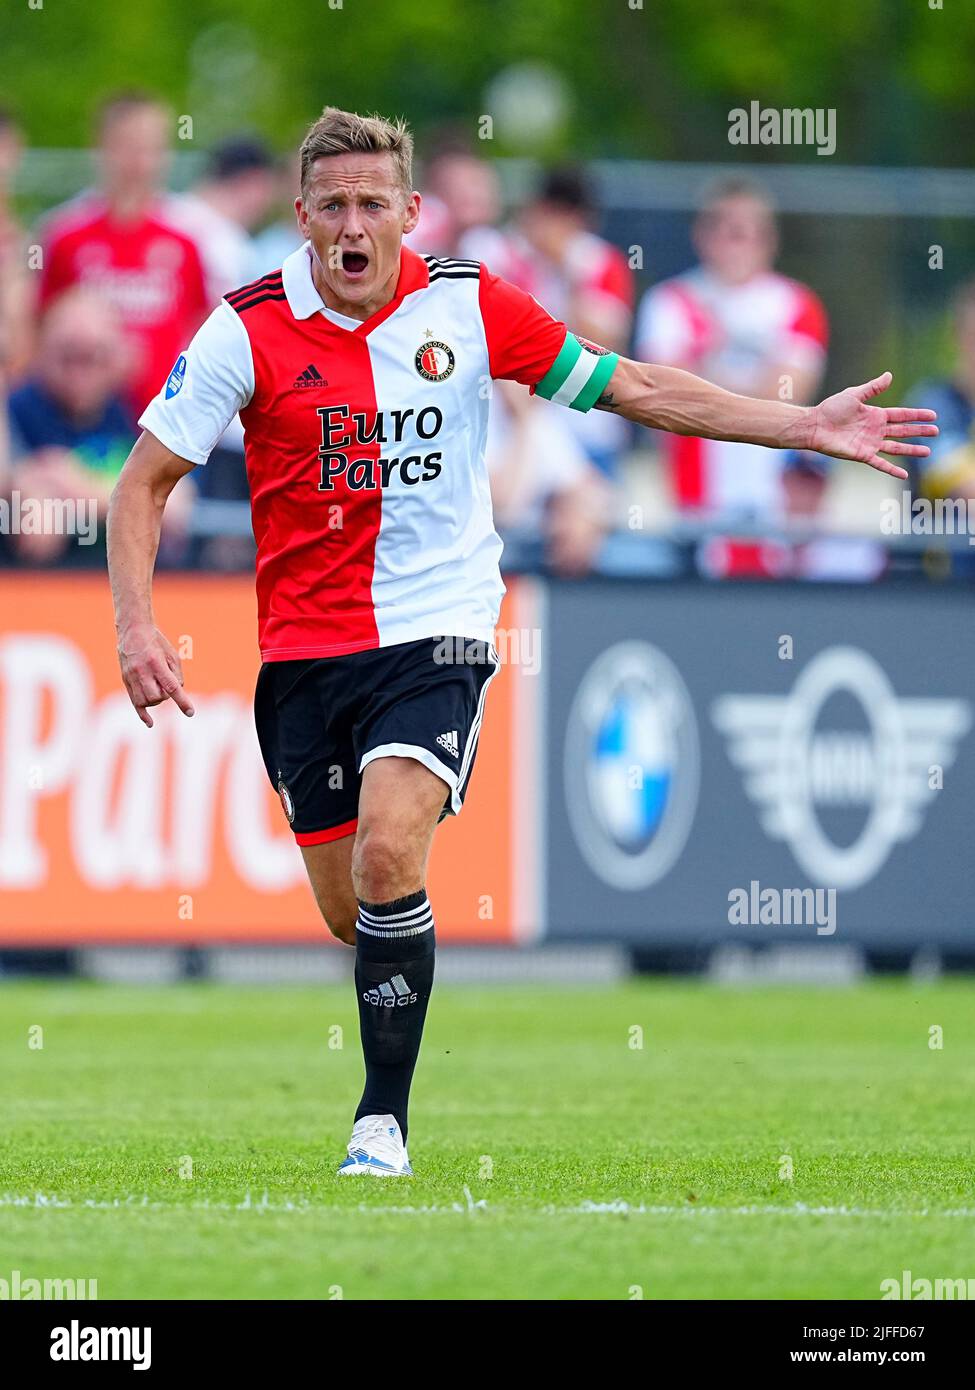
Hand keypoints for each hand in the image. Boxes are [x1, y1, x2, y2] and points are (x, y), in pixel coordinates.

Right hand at [117, 622, 194, 727]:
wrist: (133, 632)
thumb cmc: (157, 643)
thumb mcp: (173, 655)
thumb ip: (177, 676)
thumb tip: (177, 692)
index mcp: (156, 663)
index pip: (171, 687)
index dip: (181, 701)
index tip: (190, 712)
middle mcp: (142, 672)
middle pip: (157, 697)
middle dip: (165, 695)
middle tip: (165, 684)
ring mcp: (132, 677)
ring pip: (146, 701)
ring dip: (155, 700)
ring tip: (156, 687)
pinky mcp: (126, 681)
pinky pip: (133, 702)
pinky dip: (142, 714)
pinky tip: (150, 723)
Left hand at [806, 372, 936, 479]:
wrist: (815, 425)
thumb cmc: (831, 409)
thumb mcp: (854, 395)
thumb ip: (873, 388)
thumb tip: (889, 375)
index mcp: (876, 415)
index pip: (901, 415)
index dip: (917, 415)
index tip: (933, 415)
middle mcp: (875, 430)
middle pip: (903, 431)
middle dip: (919, 431)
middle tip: (936, 431)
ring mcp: (870, 443)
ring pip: (896, 447)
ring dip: (911, 449)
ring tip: (928, 451)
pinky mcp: (862, 455)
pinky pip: (880, 463)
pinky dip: (892, 469)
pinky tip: (904, 473)